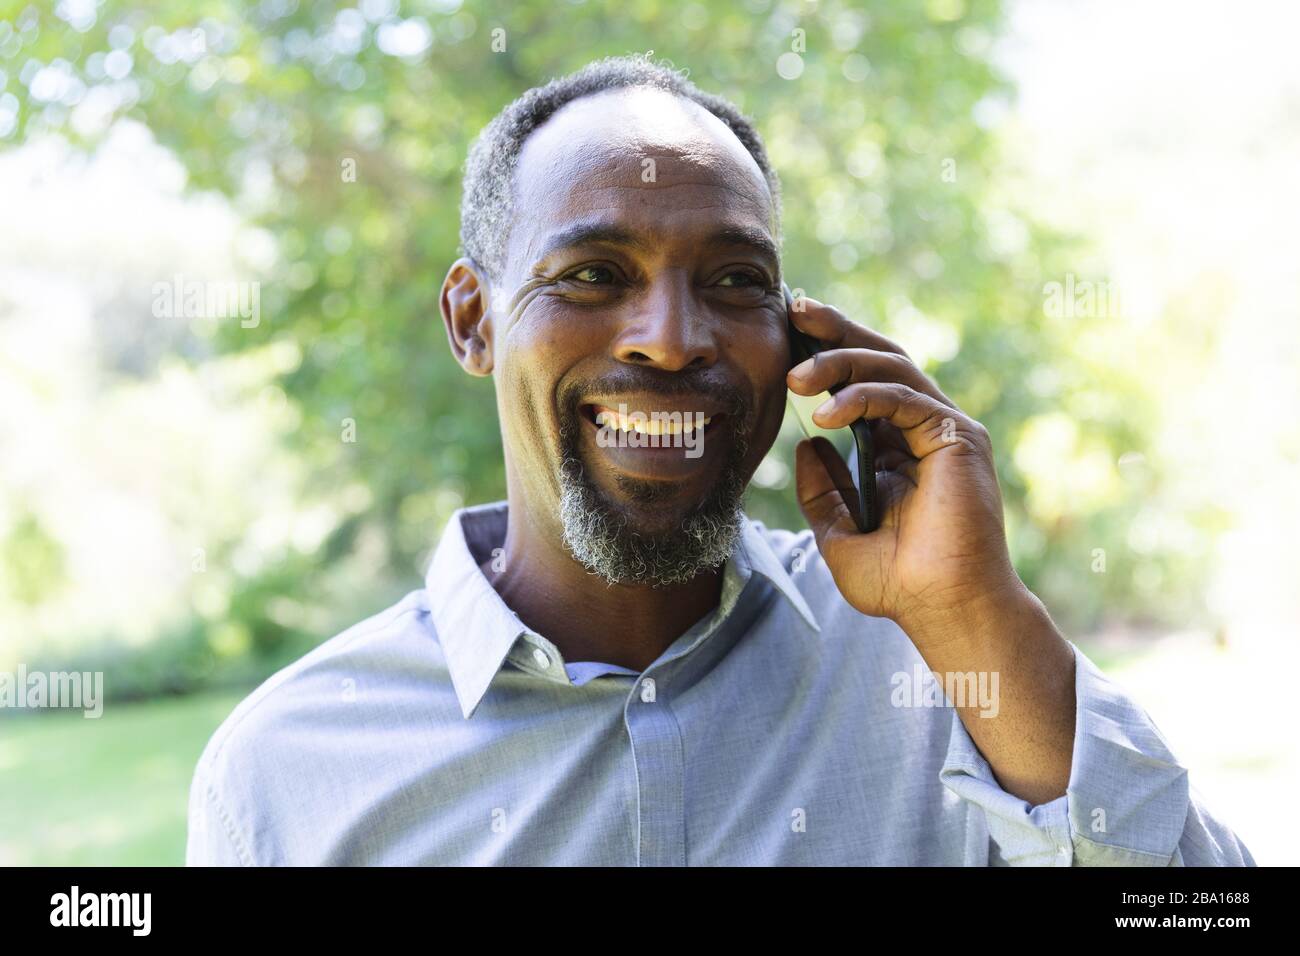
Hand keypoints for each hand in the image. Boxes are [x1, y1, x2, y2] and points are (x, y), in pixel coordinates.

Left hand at [786, 296, 1025, 642]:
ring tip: (793, 377)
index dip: (827, 351)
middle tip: (794, 308)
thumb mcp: (839, 533)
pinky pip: (905, 398)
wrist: (944, 611)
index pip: (863, 382)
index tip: (788, 331)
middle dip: (835, 329)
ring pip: (892, 367)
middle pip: (880, 357)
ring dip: (839, 362)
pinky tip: (826, 414)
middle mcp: (925, 430)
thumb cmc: (900, 583)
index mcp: (898, 447)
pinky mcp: (959, 438)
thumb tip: (806, 445)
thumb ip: (823, 490)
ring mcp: (946, 429)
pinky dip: (863, 397)